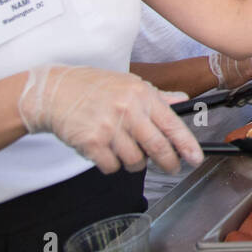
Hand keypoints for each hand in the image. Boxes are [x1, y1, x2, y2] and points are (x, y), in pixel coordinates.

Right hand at [17, 65, 203, 175]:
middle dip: (169, 163)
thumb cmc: (93, 87)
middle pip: (158, 148)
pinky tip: (106, 152)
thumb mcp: (129, 84)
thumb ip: (158, 97)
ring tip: (126, 150)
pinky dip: (112, 165)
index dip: (187, 146)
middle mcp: (128, 111)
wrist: (54, 93)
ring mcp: (109, 128)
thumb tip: (183, 101)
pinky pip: (112, 167)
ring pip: (135, 161)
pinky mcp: (92, 143)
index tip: (196, 158)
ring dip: (135, 163)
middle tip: (172, 168)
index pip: (172, 125)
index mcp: (142, 96)